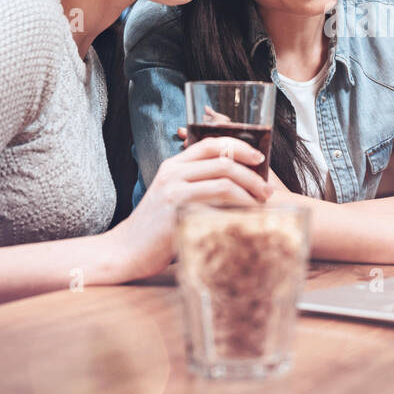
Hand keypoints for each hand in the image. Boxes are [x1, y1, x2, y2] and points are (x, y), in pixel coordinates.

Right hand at [111, 136, 272, 279]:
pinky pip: (216, 199)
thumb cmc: (156, 228)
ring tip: (261, 204)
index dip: (239, 147)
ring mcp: (173, 188)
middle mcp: (173, 171)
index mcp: (173, 165)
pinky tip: (246, 216)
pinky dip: (237, 206)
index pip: (211, 143)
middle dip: (251, 173)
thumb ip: (197, 185)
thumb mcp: (173, 197)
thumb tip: (236, 184)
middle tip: (267, 190)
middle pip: (223, 159)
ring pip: (224, 179)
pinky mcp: (176, 207)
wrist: (127, 250)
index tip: (259, 158)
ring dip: (249, 190)